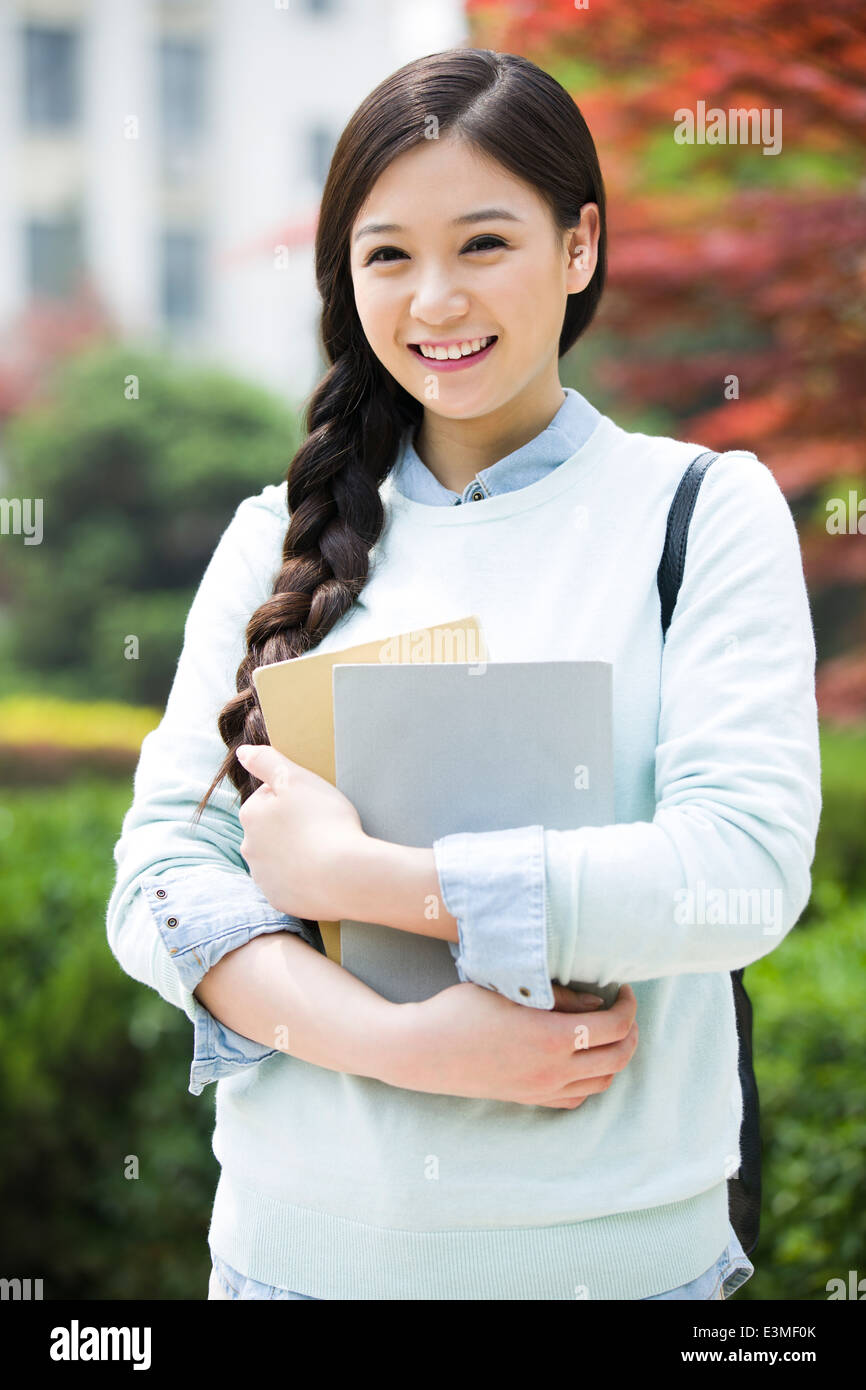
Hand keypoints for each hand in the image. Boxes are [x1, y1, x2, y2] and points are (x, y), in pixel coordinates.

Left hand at [235, 743, 366, 920]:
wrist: (347, 875)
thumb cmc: (325, 821)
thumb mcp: (297, 778)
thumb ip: (267, 760)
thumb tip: (242, 752)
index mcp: (250, 815)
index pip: (268, 797)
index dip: (294, 797)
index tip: (315, 805)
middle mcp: (248, 847)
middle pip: (271, 829)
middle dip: (290, 826)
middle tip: (322, 826)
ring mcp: (263, 877)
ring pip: (278, 858)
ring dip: (295, 853)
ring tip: (325, 850)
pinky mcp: (279, 900)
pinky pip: (289, 884)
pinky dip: (302, 878)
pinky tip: (322, 872)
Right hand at [387, 981, 638, 1108]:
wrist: (421, 1051)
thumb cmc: (461, 1010)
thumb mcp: (511, 991)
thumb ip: (559, 997)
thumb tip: (598, 1002)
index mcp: (552, 1038)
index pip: (614, 1027)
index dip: (628, 1007)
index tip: (623, 991)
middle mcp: (553, 1071)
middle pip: (618, 1058)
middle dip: (630, 1032)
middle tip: (624, 1011)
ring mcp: (541, 1090)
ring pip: (602, 1083)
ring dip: (615, 1058)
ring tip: (609, 1034)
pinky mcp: (528, 1099)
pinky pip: (577, 1098)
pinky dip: (592, 1080)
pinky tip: (584, 1060)